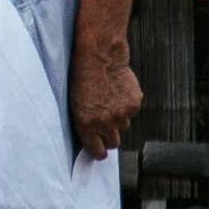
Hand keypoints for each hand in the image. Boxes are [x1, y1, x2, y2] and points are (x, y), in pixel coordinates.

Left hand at [69, 32, 145, 161]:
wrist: (99, 56)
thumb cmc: (81, 76)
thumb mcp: (74, 102)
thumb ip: (84, 122)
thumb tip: (93, 135)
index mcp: (86, 124)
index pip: (96, 151)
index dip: (98, 151)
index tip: (98, 150)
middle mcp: (105, 123)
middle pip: (112, 143)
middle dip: (108, 137)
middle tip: (104, 125)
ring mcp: (121, 115)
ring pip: (123, 126)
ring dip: (117, 119)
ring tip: (108, 101)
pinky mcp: (134, 105)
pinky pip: (131, 112)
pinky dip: (126, 105)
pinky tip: (117, 92)